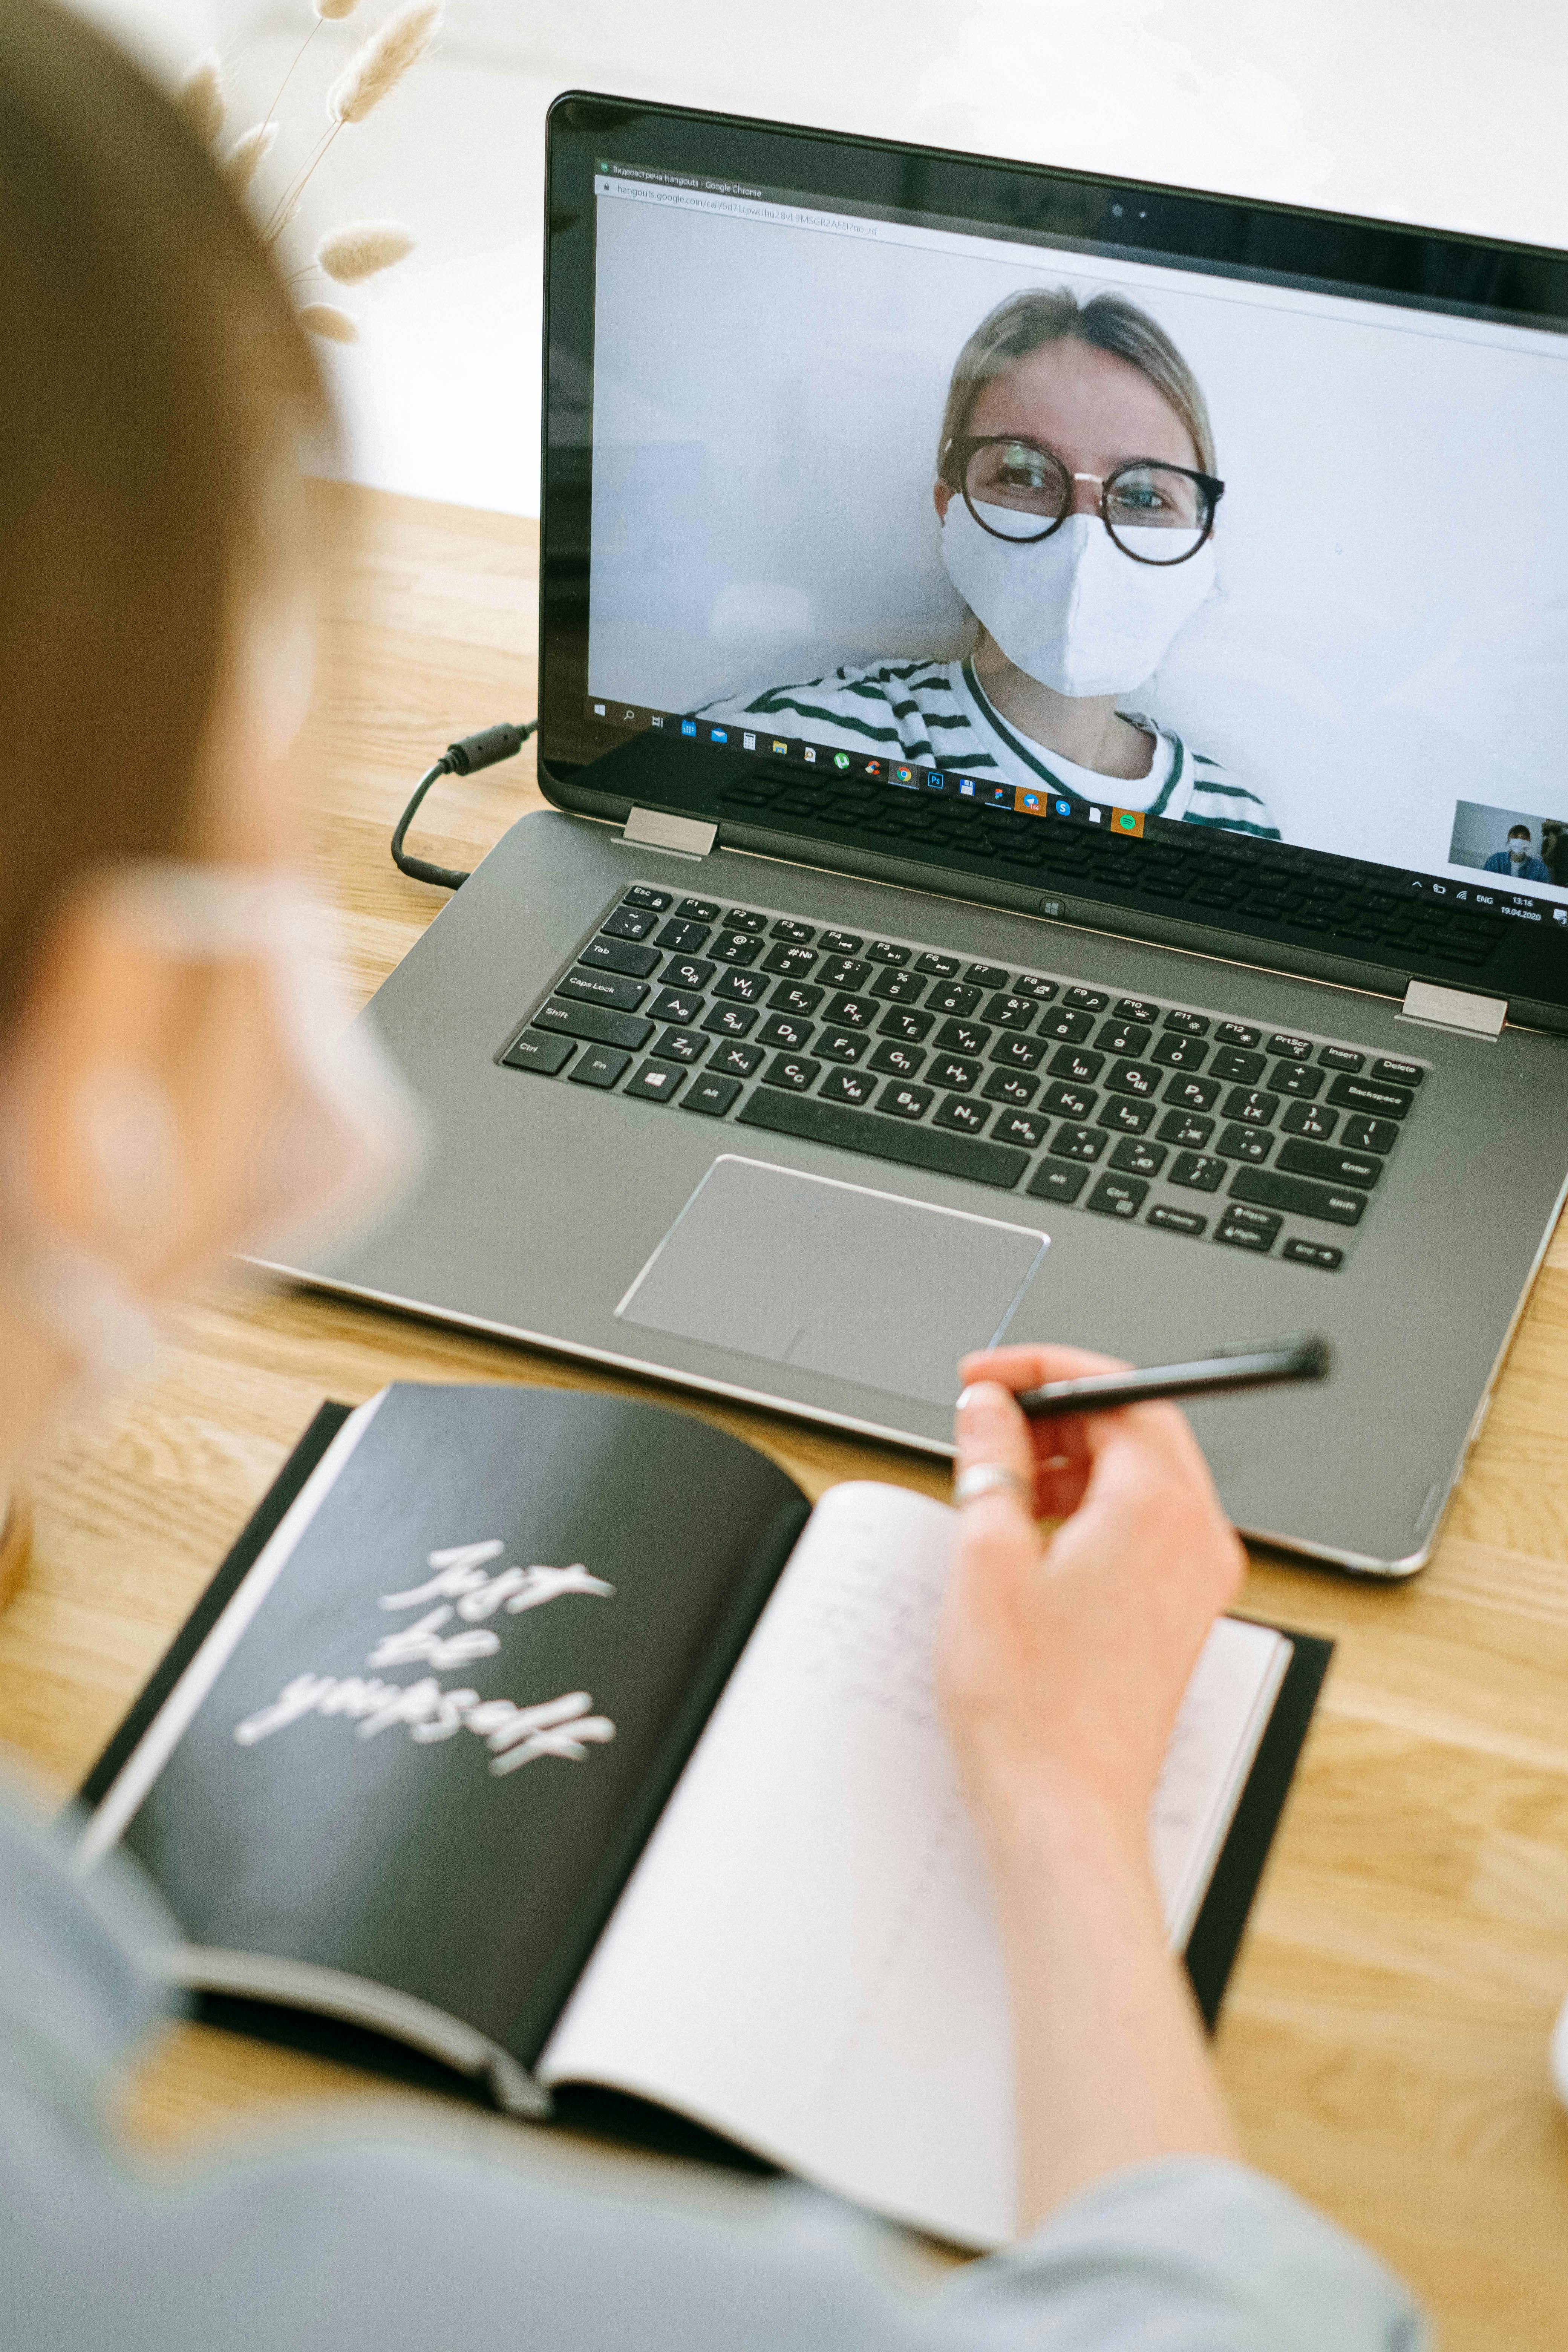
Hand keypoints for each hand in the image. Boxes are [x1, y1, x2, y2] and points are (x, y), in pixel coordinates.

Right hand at [936, 1343, 1244, 1856]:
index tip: (988, 1377)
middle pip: (1139, 1427)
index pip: (1121, 1389)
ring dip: (1072, 1461)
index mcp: (1159, 1510)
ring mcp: (1196, 1579)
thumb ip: (993, 1462)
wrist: (1064, 1814)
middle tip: (988, 1421)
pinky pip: (1144, 1527)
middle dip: (1058, 1412)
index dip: (1045, 1369)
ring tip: (1000, 1484)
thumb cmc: (1030, 1710)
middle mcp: (1196, 1538)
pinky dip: (1090, 1509)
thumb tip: (990, 1408)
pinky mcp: (1180, 1613)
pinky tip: (1031, 1537)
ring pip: (1141, 1477)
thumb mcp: (986, 1557)